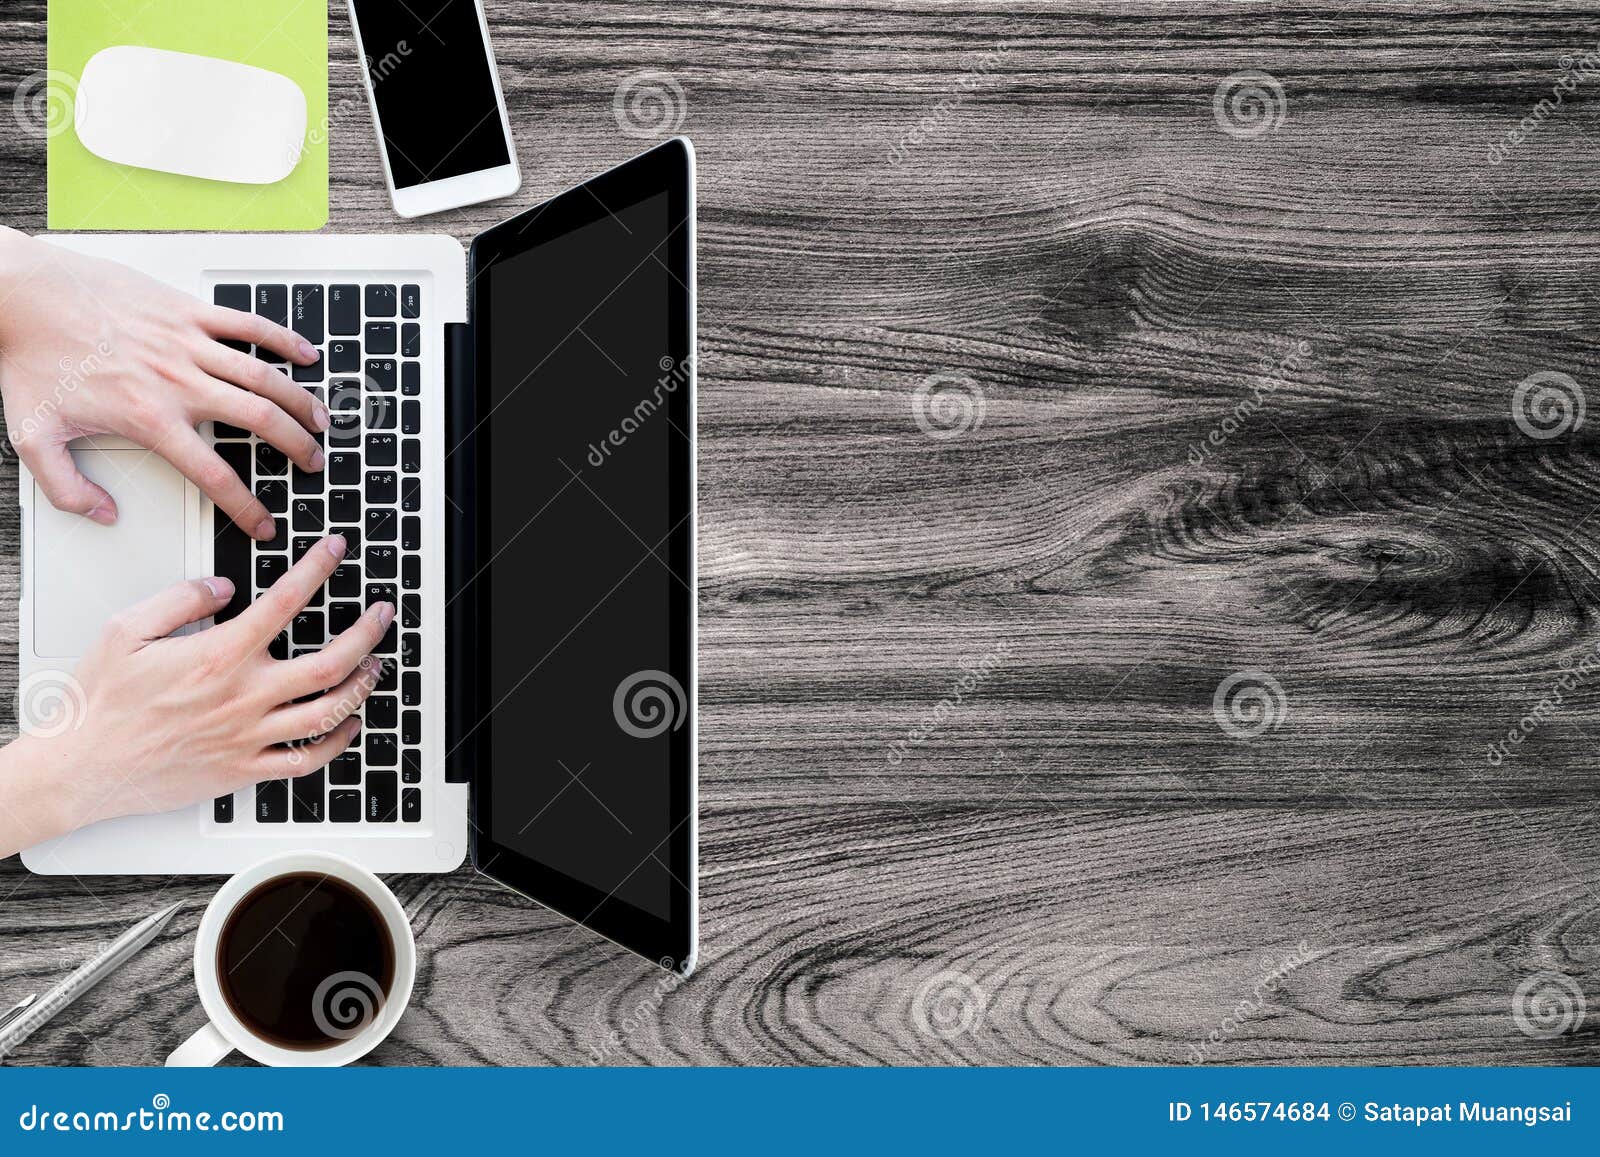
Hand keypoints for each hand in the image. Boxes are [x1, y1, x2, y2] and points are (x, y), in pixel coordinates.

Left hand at [0, 227, 328, 538]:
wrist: (23, 295)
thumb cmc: (30, 357)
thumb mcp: (33, 437)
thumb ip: (66, 488)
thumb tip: (102, 512)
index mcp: (151, 419)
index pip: (216, 476)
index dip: (247, 507)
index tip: (264, 523)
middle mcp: (179, 383)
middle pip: (260, 422)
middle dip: (297, 448)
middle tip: (312, 463)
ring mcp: (188, 343)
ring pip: (265, 377)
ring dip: (301, 401)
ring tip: (321, 419)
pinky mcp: (187, 311)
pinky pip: (248, 326)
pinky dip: (283, 340)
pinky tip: (306, 355)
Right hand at [0, 535, 391, 852]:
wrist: (83, 766)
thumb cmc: (101, 702)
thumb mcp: (125, 630)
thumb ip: (179, 599)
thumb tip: (221, 587)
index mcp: (219, 656)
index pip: (285, 602)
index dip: (317, 570)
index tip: (334, 551)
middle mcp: (243, 697)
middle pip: (329, 663)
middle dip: (367, 634)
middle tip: (383, 615)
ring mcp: (248, 736)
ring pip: (328, 712)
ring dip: (362, 686)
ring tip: (377, 665)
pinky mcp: (244, 769)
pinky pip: (305, 761)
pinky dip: (336, 743)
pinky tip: (348, 725)